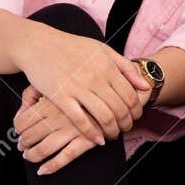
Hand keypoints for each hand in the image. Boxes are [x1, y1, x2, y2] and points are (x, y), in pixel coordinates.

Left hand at [13, 85, 104, 174]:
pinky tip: (42, 171)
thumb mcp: (55, 81)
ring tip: (30, 156)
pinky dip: (52, 166)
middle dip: (23, 144)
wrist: (116, 88)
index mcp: (49, 101)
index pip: (22, 121)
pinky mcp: (87, 139)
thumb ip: (33, 93)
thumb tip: (20, 111)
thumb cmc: (81, 83)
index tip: (19, 132)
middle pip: (30, 136)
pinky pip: (66, 157)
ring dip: (32, 156)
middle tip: (23, 146)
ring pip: (43, 148)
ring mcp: (72, 129)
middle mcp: (58, 116)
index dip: (17, 129)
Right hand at [16, 25, 148, 145]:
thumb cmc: (72, 47)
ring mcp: (77, 88)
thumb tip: (145, 86)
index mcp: (107, 66)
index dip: (136, 110)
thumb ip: (125, 67)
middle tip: (125, 129)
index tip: (134, 117)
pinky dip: (92, 133)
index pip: (130, 95)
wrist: (39, 45)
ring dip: (112, 131)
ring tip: (112, 134)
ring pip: (104, 117)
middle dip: (126, 124)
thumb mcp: (102, 50)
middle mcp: (95, 77)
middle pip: (120, 109)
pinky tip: (97, 140)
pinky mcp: (60, 97)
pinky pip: (80, 120)